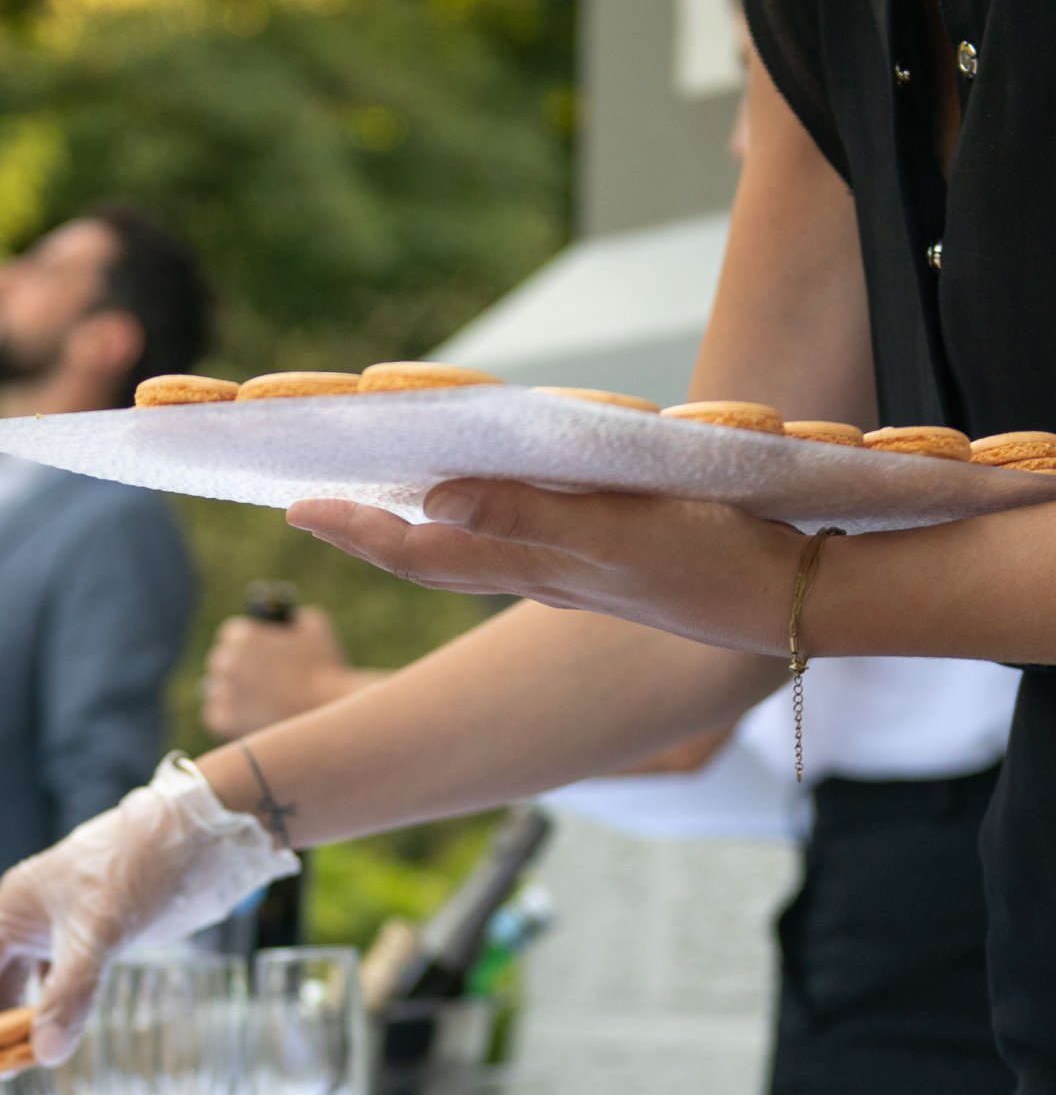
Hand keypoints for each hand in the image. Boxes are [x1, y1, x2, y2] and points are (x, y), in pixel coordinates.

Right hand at [0, 756, 293, 1070]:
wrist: (204, 835)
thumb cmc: (142, 864)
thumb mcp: (101, 930)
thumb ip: (70, 993)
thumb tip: (45, 1053)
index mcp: (14, 908)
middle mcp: (33, 918)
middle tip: (2, 1076)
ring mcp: (65, 927)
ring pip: (30, 985)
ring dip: (28, 1024)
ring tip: (34, 1062)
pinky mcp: (100, 935)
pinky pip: (65, 982)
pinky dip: (61, 1011)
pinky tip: (67, 1033)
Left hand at [201, 605, 363, 738]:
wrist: (329, 712)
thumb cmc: (326, 668)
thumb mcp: (314, 627)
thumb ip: (293, 619)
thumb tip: (286, 620)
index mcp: (243, 636)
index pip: (229, 635)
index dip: (241, 644)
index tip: (251, 653)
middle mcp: (227, 662)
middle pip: (219, 662)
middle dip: (233, 668)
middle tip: (251, 678)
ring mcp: (224, 693)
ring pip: (215, 690)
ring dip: (228, 693)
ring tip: (249, 701)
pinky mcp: (224, 722)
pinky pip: (215, 716)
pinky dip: (227, 718)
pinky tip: (243, 719)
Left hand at [285, 484, 803, 653]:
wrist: (798, 603)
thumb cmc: (715, 561)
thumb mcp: (618, 531)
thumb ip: (525, 514)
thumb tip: (432, 497)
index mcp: (535, 567)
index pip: (421, 551)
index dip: (357, 531)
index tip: (297, 507)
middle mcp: (543, 576)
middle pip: (434, 555)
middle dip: (372, 529)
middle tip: (315, 500)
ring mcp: (576, 574)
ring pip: (475, 550)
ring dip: (422, 523)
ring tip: (381, 490)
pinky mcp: (612, 563)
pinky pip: (523, 540)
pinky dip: (485, 516)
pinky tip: (488, 497)